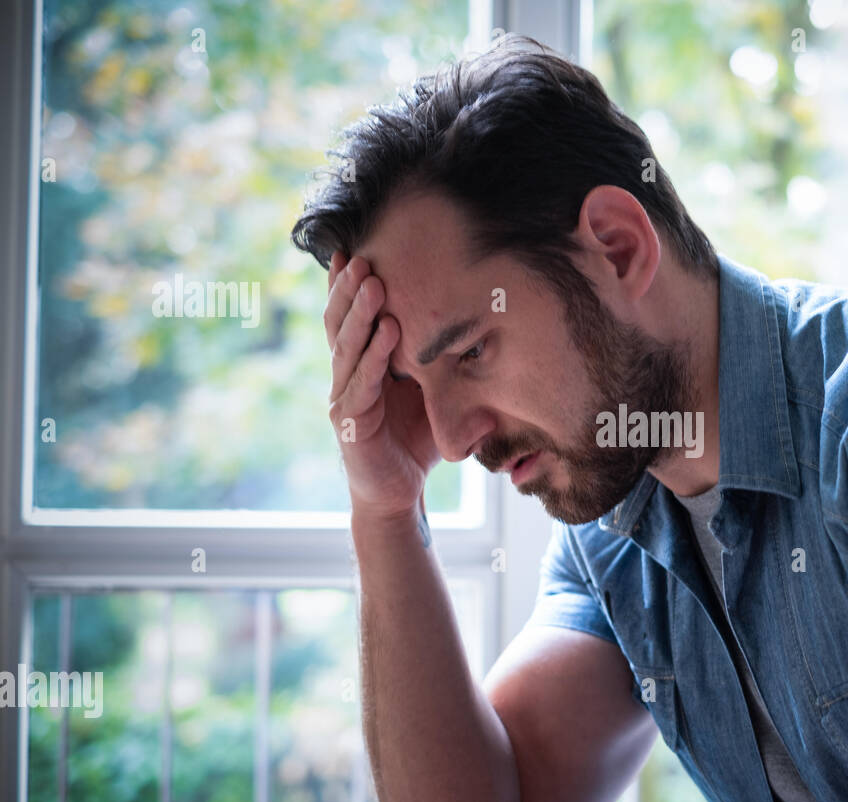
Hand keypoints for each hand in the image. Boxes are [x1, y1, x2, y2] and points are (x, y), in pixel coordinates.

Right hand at [325, 251, 440, 518]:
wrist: (398, 491)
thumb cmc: (417, 438)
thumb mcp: (435, 391)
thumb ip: (445, 362)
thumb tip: (489, 328)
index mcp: (362, 362)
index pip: (350, 315)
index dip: (348, 284)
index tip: (356, 246)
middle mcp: (346, 374)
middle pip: (341, 323)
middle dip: (351, 289)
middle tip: (363, 255)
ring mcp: (344, 396)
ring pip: (347, 347)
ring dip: (361, 313)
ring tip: (374, 282)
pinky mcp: (350, 421)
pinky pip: (361, 383)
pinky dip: (375, 356)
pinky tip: (388, 333)